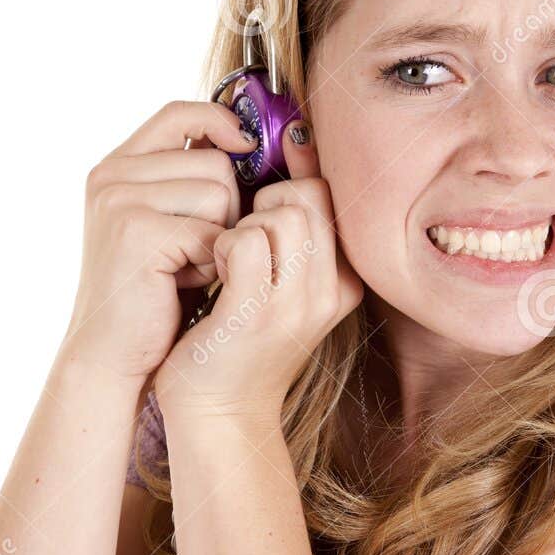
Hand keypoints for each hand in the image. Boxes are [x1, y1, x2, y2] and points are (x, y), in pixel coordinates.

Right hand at [60, 98, 255, 381]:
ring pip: (221, 193)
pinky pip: (213, 232)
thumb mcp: (173, 223)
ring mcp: (120, 198)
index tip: (249, 145)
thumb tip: (255, 140)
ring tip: (187, 267)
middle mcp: (113, 174)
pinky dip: (213, 263)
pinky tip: (183, 283)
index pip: (180, 112)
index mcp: (119, 165)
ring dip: (221, 239)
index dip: (222, 121)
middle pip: (216, 161)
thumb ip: (194, 180)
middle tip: (198, 250)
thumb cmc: (154, 293)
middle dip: (228, 209)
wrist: (113, 353)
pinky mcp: (136, 229)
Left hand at [151, 120, 363, 427]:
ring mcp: (298, 304)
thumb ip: (291, 224)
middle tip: (239, 239)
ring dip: (242, 224)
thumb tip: (294, 142)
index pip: (333, 197)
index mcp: (343, 282)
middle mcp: (330, 292)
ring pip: (282, 213)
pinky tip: (211, 274)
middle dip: (266, 202)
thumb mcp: (277, 281)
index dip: (294, 181)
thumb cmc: (235, 340)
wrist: (216, 412)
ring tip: (226, 261)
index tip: (261, 197)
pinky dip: (220, 245)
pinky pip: (245, 239)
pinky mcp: (257, 312)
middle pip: (311, 197)